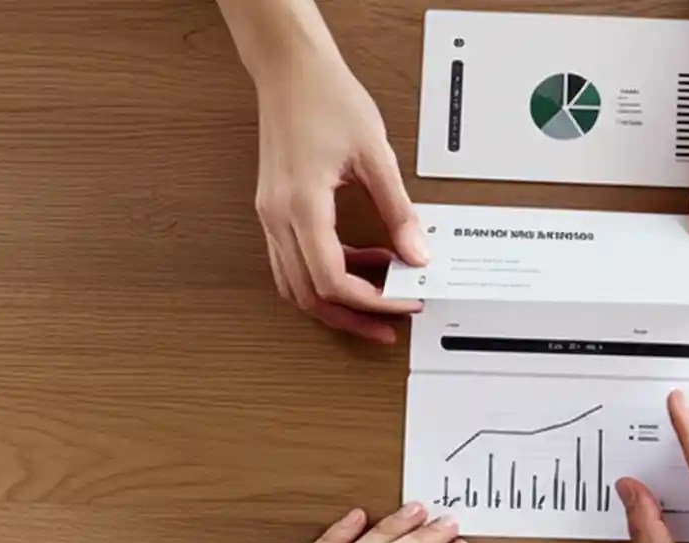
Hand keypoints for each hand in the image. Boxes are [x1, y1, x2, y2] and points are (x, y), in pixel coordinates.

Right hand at [220, 0, 424, 342]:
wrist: (290, 71)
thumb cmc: (326, 99)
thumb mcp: (376, 154)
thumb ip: (399, 209)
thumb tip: (417, 252)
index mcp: (302, 204)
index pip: (332, 279)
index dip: (373, 300)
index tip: (405, 299)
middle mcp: (278, 217)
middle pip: (308, 294)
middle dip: (353, 316)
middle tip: (391, 324)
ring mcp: (271, 216)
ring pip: (296, 285)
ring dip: (337, 300)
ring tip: (381, 298)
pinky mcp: (275, 211)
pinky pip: (294, 261)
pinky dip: (325, 274)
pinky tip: (363, 264)